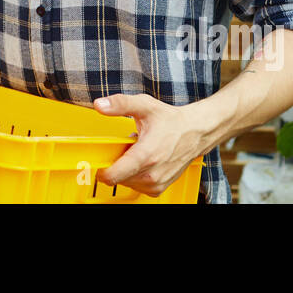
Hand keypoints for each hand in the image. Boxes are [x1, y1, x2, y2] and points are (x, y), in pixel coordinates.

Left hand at [91, 93, 209, 197]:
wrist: (195, 132)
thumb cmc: (171, 120)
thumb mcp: (144, 105)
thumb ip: (120, 104)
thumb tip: (99, 105)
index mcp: (146, 155)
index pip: (114, 175)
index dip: (100, 170)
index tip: (97, 162)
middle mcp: (152, 174)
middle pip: (118, 178)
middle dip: (115, 164)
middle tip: (124, 148)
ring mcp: (157, 183)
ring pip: (127, 183)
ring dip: (126, 170)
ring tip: (135, 152)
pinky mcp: (160, 188)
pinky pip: (138, 187)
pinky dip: (135, 176)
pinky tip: (142, 162)